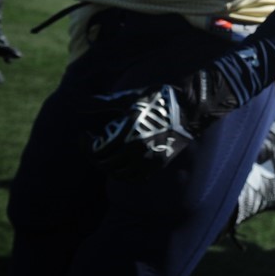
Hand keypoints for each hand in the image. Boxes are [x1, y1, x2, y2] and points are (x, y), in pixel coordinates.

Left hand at [86, 65, 240, 178]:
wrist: (190, 107)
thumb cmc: (159, 99)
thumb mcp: (131, 98)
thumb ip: (106, 103)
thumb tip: (83, 105)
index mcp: (127, 132)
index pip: (96, 149)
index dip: (85, 144)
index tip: (85, 134)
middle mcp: (136, 148)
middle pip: (104, 163)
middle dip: (95, 154)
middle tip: (94, 144)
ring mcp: (148, 158)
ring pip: (117, 173)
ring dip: (108, 165)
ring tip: (108, 153)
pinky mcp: (158, 163)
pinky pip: (134, 177)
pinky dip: (123, 173)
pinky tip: (122, 161)